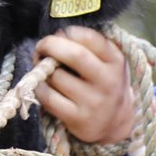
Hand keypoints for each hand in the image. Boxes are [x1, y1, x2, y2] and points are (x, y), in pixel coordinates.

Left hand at [32, 26, 135, 144]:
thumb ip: (88, 46)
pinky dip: (39, 88)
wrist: (114, 124)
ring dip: (42, 69)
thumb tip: (56, 35)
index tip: (59, 34)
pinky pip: (48, 97)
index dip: (68, 32)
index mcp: (116, 61)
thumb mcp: (107, 62)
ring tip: (43, 69)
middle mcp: (108, 81)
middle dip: (50, 45)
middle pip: (74, 55)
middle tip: (41, 46)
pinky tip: (43, 86)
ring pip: (56, 76)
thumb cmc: (104, 84)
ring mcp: (93, 102)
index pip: (90, 38)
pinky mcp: (77, 118)